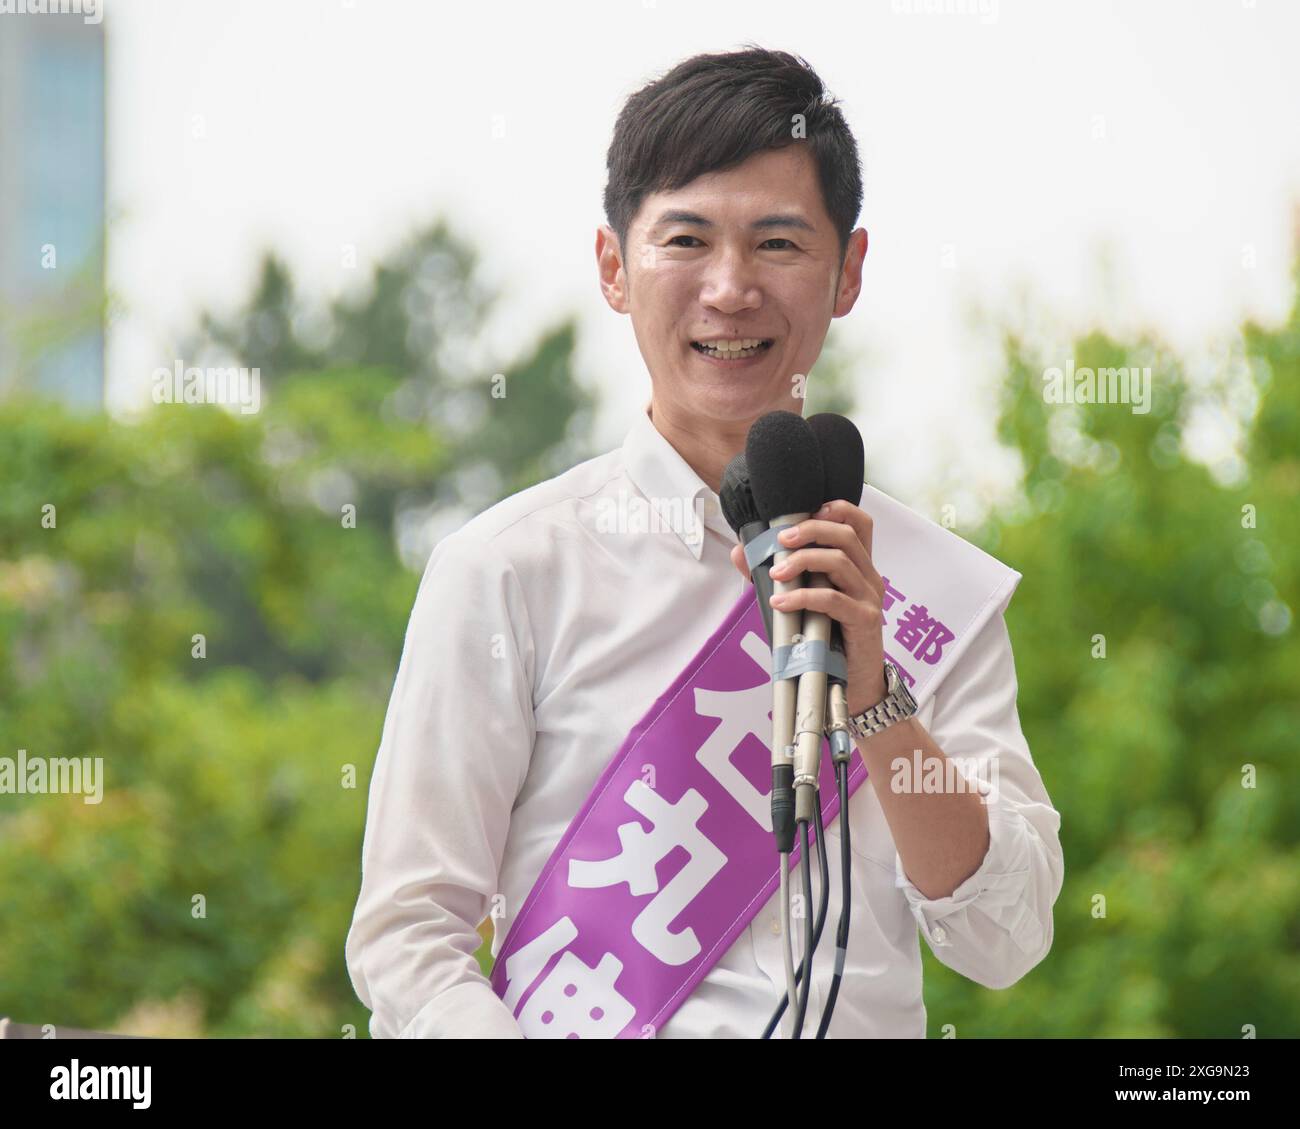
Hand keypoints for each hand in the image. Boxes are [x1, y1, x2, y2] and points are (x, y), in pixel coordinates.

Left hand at [729, 498, 886, 714]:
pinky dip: (802, 597)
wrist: (853, 687)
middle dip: (809, 530)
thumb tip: (741, 552)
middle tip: (780, 541)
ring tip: (775, 574)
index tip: (806, 512)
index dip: (837, 509)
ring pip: (840, 561)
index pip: (860, 523)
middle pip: (846, 534)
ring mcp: (870, 598)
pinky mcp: (865, 621)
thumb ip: (775, 575)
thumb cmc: (825, 640)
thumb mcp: (800, 601)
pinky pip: (833, 600)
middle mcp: (869, 577)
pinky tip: (781, 603)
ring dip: (802, 561)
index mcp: (858, 567)